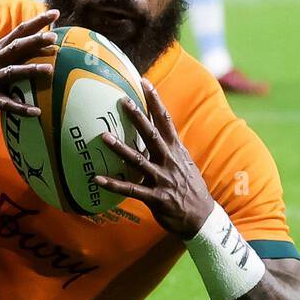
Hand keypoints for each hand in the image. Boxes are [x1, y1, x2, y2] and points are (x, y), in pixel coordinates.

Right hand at [0, 9, 57, 131]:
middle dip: (34, 40)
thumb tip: (53, 48)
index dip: (36, 21)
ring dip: (30, 70)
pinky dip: (21, 108)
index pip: (19, 32)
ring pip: (11, 72)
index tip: (55, 13)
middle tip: (53, 37)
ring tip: (49, 70)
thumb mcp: (0, 66)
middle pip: (15, 47)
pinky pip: (6, 103)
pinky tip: (36, 112)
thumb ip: (21, 56)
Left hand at [96, 78, 215, 238]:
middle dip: (137, 117)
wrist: (202, 217)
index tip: (144, 82)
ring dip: (120, 148)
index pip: (165, 120)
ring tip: (103, 136)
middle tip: (122, 100)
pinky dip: (113, 184)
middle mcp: (169, 161)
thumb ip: (168, 147)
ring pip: (138, 160)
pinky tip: (97, 179)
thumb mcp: (183, 162)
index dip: (155, 101)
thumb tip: (155, 130)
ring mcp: (162, 179)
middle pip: (152, 134)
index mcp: (176, 150)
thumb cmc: (188, 187)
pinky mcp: (156, 198)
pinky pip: (131, 190)